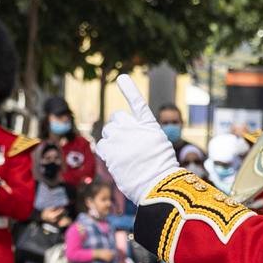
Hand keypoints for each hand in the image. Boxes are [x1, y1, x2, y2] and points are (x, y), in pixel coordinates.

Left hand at [95, 80, 182, 202]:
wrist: (156, 183)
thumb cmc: (160, 170)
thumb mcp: (159, 148)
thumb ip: (142, 138)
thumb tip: (126, 143)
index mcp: (149, 125)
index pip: (138, 103)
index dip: (129, 90)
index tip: (121, 78)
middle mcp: (133, 127)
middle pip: (116, 119)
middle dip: (118, 128)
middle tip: (126, 144)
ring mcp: (120, 137)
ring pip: (107, 132)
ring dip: (111, 140)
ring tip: (123, 156)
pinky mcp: (109, 150)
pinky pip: (102, 146)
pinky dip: (106, 151)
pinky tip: (114, 159)